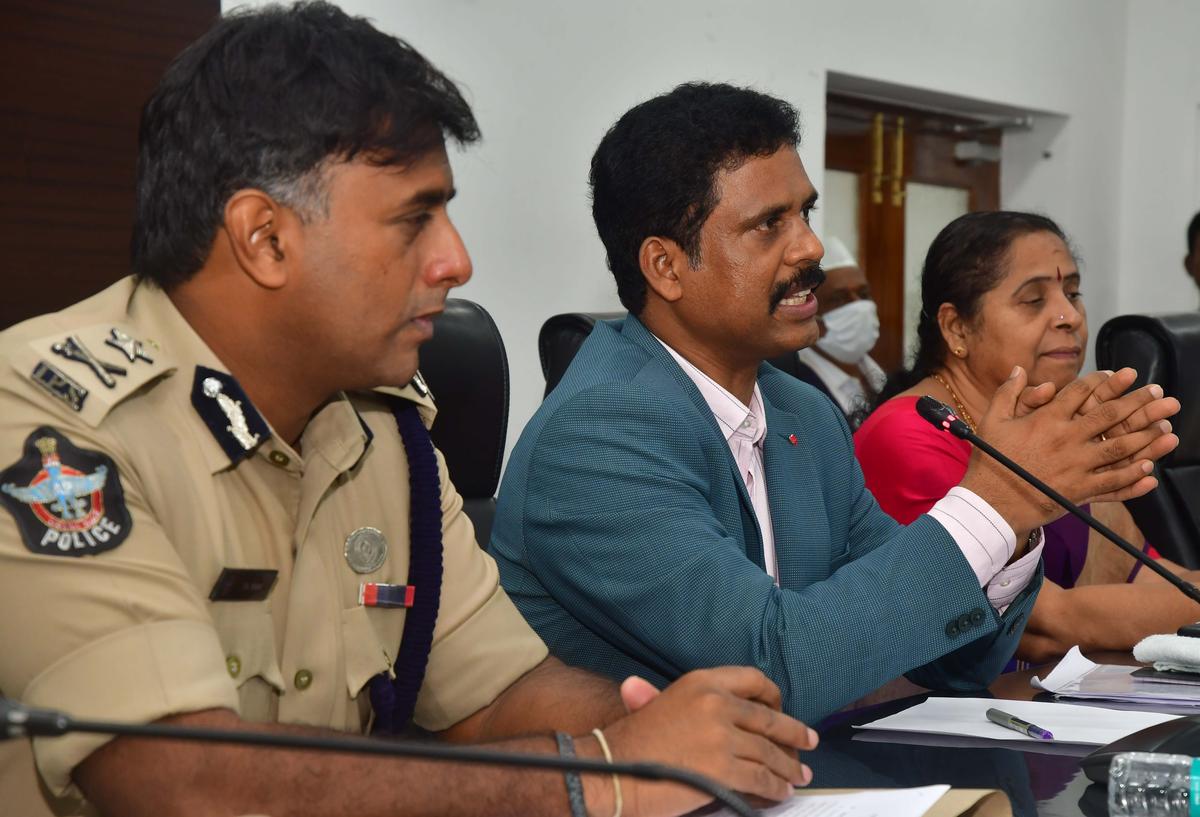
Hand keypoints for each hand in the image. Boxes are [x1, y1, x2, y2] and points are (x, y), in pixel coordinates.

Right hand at [593, 667, 817, 816]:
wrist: (613, 770)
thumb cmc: (633, 742)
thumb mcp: (660, 703)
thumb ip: (685, 700)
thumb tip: (701, 701)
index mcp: (702, 682)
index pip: (752, 680)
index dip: (773, 696)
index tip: (783, 708)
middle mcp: (716, 702)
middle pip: (769, 719)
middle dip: (795, 733)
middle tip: (810, 741)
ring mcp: (722, 736)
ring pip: (769, 752)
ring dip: (789, 766)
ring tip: (800, 774)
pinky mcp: (725, 768)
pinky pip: (761, 778)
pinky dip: (776, 787)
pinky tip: (782, 790)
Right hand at [960, 366, 1178, 532]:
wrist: (990, 502)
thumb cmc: (990, 460)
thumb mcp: (992, 420)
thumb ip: (1008, 392)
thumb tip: (1019, 369)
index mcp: (1046, 420)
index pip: (1080, 393)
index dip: (1104, 381)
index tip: (1123, 374)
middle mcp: (1066, 439)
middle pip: (1108, 415)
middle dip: (1136, 401)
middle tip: (1158, 392)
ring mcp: (1076, 466)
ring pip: (1118, 447)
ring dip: (1145, 436)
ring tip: (1166, 426)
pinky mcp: (1079, 490)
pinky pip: (1113, 482)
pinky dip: (1133, 476)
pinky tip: (1150, 468)